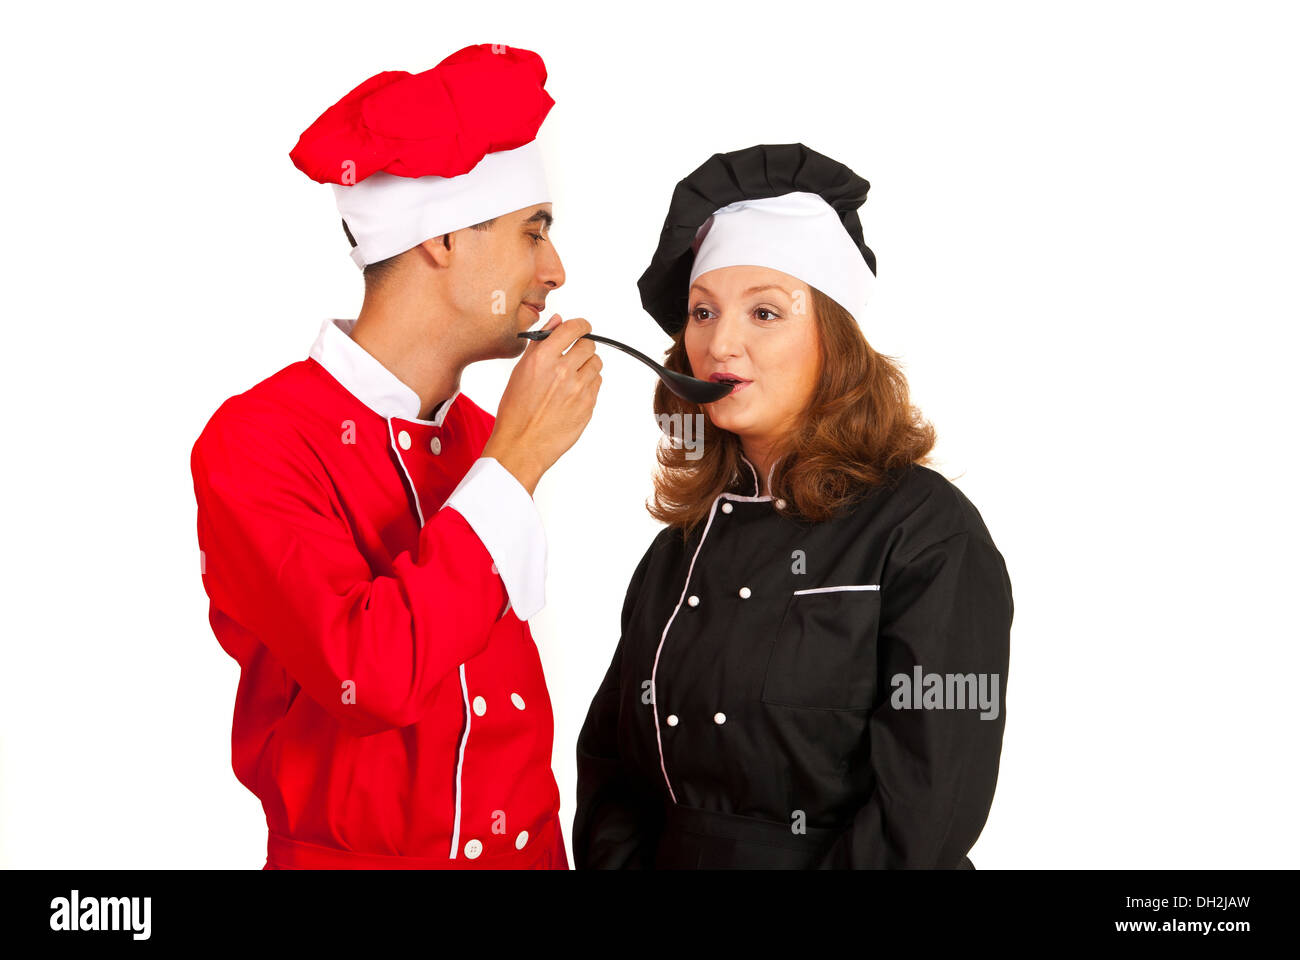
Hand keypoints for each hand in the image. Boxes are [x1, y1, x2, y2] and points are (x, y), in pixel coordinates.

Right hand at [482, 314, 601, 494]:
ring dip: (587, 366)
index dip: (581, 326)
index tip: (582, 328)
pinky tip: (573, 393)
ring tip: (573, 377)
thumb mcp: (521, 371)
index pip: (573, 328)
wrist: (521, 444)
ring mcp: (578, 389)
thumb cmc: (516, 411)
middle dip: (582, 347)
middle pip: (589, 345)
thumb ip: (540, 344)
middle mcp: (563, 371)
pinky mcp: (588, 405)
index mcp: (543, 358)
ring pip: (596, 364)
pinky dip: (589, 384)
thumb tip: (557, 322)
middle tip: (574, 356)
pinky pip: (597, 385)